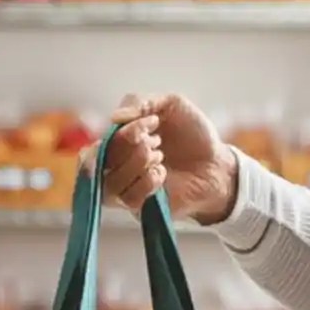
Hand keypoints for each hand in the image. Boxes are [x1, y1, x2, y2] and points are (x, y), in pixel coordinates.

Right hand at [91, 94, 239, 224]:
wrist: (217, 161)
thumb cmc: (192, 134)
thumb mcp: (169, 104)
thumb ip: (139, 102)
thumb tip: (113, 117)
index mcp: (115, 144)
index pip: (92, 147)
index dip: (117, 134)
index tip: (150, 123)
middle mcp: (115, 168)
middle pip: (98, 163)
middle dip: (128, 145)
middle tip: (156, 139)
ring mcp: (126, 189)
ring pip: (110, 183)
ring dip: (138, 162)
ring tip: (160, 155)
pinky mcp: (140, 207)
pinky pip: (129, 198)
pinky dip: (147, 181)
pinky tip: (163, 173)